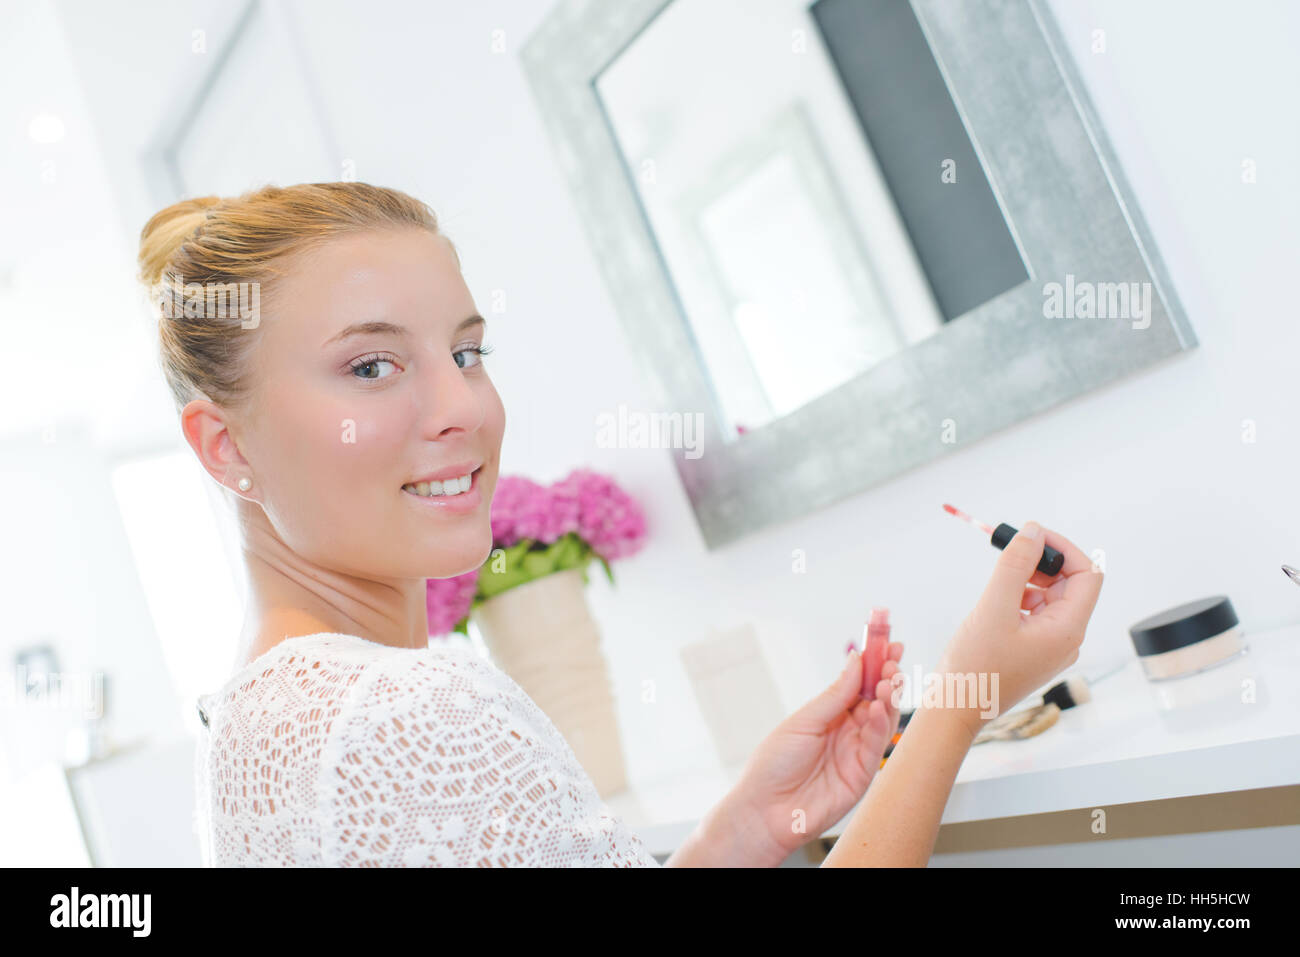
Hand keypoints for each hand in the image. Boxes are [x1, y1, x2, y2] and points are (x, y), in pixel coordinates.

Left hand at [723, 639, 904, 862]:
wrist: (765, 809)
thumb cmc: (774, 764)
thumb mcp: (803, 721)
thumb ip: (834, 695)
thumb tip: (855, 660)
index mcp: (829, 714)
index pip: (859, 683)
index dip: (874, 663)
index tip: (889, 643)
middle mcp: (847, 731)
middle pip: (876, 699)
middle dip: (887, 677)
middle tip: (894, 660)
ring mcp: (856, 753)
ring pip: (882, 720)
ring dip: (888, 698)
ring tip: (888, 680)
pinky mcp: (862, 775)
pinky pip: (876, 746)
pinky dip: (879, 725)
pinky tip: (876, 707)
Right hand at [936, 521, 1103, 734]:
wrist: (955, 710)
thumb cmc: (975, 667)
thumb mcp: (994, 607)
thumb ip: (1016, 565)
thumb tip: (1033, 531)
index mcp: (1068, 630)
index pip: (1088, 575)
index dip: (1063, 548)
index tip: (1031, 535)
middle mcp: (1066, 638)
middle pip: (1069, 584)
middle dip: (1042, 562)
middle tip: (1008, 551)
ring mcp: (1050, 646)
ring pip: (1050, 597)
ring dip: (1027, 579)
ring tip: (997, 583)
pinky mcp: (1032, 650)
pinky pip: (1034, 612)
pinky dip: (1018, 598)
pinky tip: (994, 604)